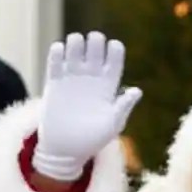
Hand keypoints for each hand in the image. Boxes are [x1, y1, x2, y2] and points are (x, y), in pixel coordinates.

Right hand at [33, 31, 143, 181]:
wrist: (66, 150)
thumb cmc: (93, 139)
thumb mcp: (112, 124)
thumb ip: (123, 106)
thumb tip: (137, 91)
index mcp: (108, 85)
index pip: (114, 59)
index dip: (115, 49)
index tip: (114, 46)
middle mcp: (91, 78)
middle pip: (95, 48)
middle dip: (95, 40)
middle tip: (93, 42)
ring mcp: (72, 79)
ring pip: (75, 49)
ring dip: (76, 42)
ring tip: (76, 45)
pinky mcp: (54, 83)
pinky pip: (55, 61)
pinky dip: (57, 52)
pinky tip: (60, 50)